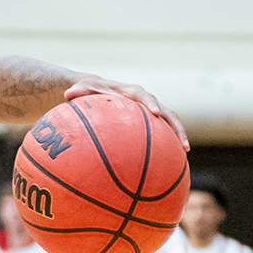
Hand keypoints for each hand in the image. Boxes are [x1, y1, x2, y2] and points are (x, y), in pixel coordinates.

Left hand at [65, 77, 188, 150]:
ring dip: (178, 136)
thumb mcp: (81, 90)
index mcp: (130, 93)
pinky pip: (161, 133)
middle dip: (176, 126)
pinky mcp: (148, 122)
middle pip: (167, 113)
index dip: (151, 103)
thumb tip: (66, 94)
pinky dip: (166, 144)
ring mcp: (149, 113)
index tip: (155, 113)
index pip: (144, 96)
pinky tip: (170, 162)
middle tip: (183, 143)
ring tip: (185, 152)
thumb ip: (78, 93)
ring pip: (169, 123)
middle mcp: (145, 102)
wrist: (96, 90)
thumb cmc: (88, 91)